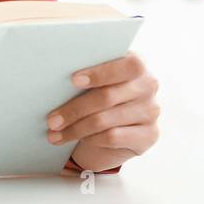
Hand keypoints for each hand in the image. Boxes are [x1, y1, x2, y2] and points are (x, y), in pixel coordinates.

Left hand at [48, 51, 160, 172]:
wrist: (112, 128)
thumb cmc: (95, 95)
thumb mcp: (92, 82)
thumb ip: (84, 75)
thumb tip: (54, 77)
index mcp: (135, 64)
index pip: (127, 65)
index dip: (100, 73)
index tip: (73, 80)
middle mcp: (148, 85)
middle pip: (107, 97)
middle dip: (74, 109)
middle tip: (51, 120)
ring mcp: (151, 110)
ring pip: (106, 120)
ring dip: (76, 128)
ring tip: (55, 133)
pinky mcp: (150, 134)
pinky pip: (113, 137)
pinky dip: (91, 138)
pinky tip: (78, 140)